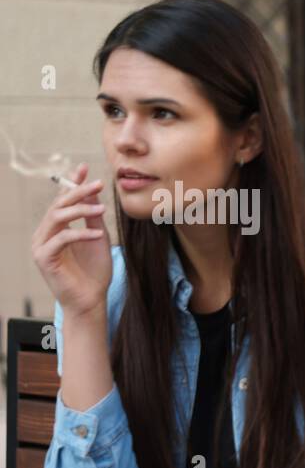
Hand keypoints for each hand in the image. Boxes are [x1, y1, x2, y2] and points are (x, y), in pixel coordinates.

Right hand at [31, 163, 110, 319]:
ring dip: (80, 210)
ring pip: (56, 218)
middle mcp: (44, 233)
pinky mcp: (43, 258)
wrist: (91, 300)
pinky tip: (97, 235)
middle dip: (78, 192)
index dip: (72, 183)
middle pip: (58, 205)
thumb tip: (93, 192)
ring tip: (101, 209)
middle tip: (97, 184)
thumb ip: (93, 218)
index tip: (84, 168)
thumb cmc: (94, 271)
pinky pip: (61, 239)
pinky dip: (80, 234)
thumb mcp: (98, 238)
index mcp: (55, 228)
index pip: (61, 200)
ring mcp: (41, 245)